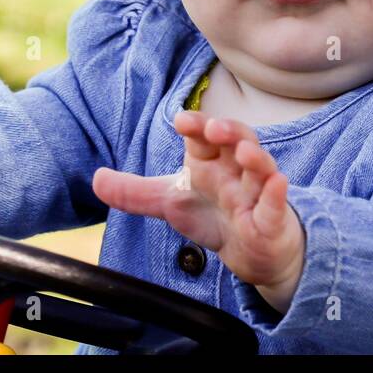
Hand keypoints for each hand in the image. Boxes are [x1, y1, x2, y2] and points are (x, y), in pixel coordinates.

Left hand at [91, 111, 305, 312]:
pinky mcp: (272, 220)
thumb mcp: (170, 202)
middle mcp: (236, 170)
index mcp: (211, 160)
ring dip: (256, 158)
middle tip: (214, 128)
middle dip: (229, 131)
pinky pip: (276, 206)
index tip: (181, 121)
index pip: (204, 136)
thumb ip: (134, 192)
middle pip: (238, 140)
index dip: (196, 125)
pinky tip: (277, 184)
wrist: (251, 251)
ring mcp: (256, 193)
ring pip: (261, 168)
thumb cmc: (214, 215)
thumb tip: (95, 178)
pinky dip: (277, 195)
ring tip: (246, 152)